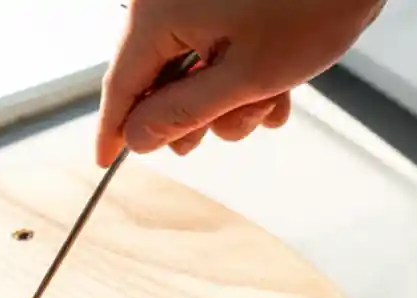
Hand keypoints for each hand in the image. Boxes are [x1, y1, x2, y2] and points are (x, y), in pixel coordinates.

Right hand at [97, 0, 385, 165]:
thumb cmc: (311, 7)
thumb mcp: (247, 78)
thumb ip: (184, 114)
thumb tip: (137, 138)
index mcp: (157, 13)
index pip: (120, 85)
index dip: (114, 130)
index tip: (105, 162)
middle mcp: (165, 1)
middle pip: (158, 82)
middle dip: (198, 116)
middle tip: (229, 128)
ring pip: (192, 73)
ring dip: (231, 101)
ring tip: (272, 102)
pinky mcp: (223, 2)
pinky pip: (214, 50)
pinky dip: (241, 79)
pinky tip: (278, 94)